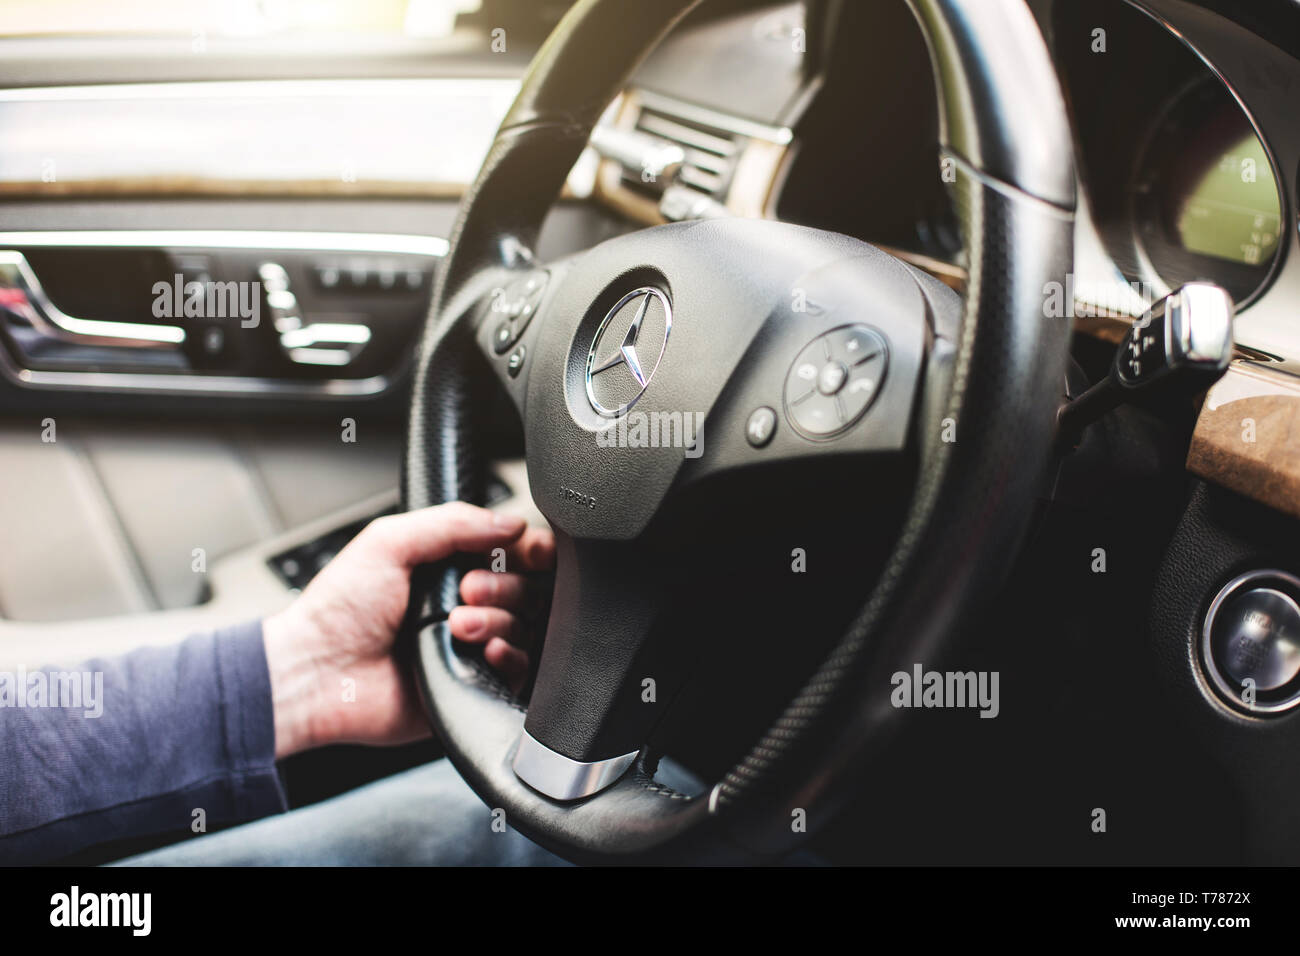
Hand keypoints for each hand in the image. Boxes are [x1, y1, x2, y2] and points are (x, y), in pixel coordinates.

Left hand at [263, 502, 555, 758]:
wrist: (318, 674)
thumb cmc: (337, 612)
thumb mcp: (389, 542)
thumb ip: (453, 522)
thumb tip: (511, 522)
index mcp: (448, 568)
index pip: (512, 552)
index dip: (529, 549)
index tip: (527, 551)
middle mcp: (465, 606)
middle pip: (527, 588)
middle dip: (505, 586)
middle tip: (466, 590)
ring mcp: (470, 647)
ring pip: (527, 628)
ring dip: (499, 621)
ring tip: (457, 626)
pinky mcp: (473, 686)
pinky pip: (520, 672)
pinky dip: (510, 657)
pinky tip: (485, 652)